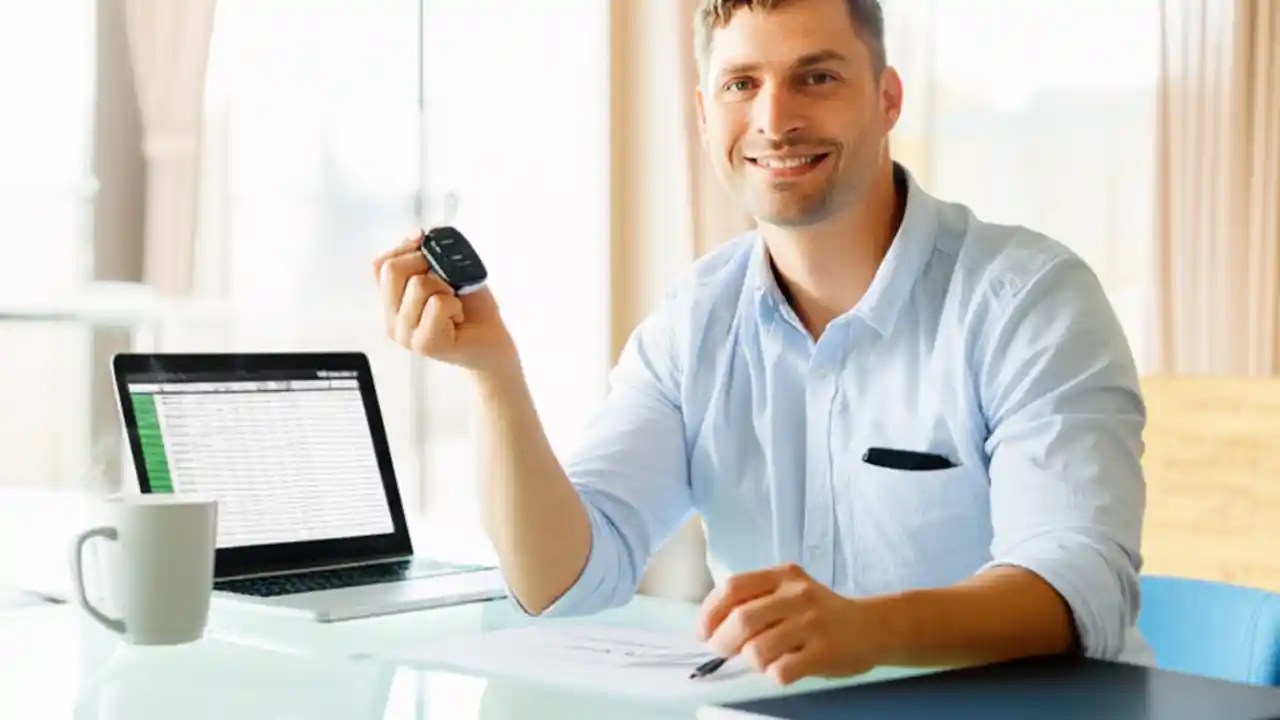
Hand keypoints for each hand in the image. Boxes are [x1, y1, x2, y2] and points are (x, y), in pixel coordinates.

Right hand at [372, 231, 518, 373]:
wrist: (494, 345)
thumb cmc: (472, 310)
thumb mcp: (447, 275)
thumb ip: (426, 257)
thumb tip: (418, 234)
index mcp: (391, 303)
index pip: (379, 266)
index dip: (404, 247)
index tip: (424, 242)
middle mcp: (391, 321)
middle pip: (392, 270)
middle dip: (424, 263)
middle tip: (445, 280)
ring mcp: (405, 335)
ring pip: (418, 285)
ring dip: (445, 287)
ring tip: (453, 303)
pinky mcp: (424, 344)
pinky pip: (437, 303)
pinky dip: (455, 304)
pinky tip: (458, 317)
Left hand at [696, 564, 885, 684]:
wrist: (873, 627)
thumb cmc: (820, 613)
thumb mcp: (790, 592)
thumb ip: (756, 601)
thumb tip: (711, 628)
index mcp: (783, 576)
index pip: (733, 587)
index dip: (709, 612)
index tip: (702, 632)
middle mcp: (797, 595)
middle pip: (741, 619)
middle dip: (723, 641)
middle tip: (723, 651)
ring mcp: (813, 623)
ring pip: (758, 649)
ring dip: (750, 660)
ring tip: (761, 660)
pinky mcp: (825, 652)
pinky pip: (781, 671)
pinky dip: (774, 674)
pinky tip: (783, 668)